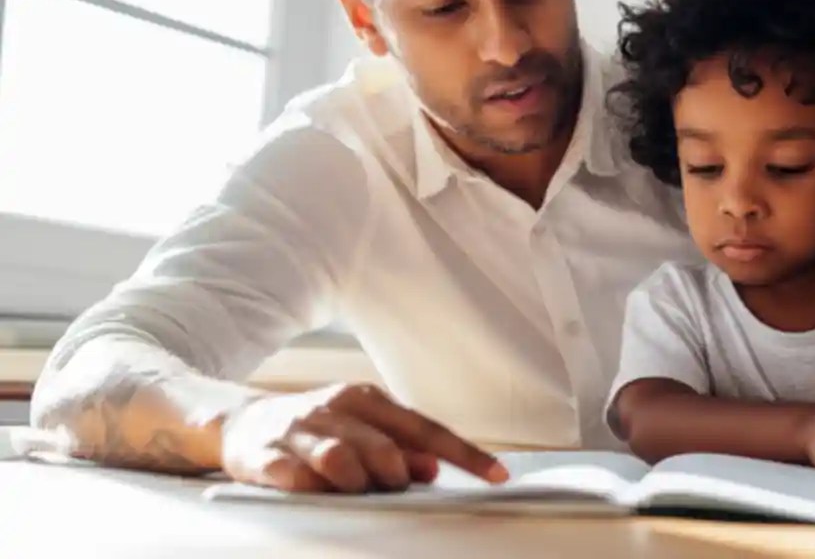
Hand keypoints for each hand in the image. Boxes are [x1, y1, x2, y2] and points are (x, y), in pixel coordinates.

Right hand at [219, 383, 507, 492]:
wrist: (240, 423)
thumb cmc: (316, 430)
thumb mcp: (361, 430)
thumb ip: (398, 448)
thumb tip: (432, 470)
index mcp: (366, 399)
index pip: (425, 428)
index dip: (463, 454)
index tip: (497, 475)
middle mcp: (335, 408)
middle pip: (383, 446)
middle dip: (399, 474)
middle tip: (397, 490)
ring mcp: (299, 429)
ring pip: (340, 457)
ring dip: (358, 482)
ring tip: (358, 492)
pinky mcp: (265, 453)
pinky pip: (292, 474)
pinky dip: (310, 487)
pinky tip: (315, 491)